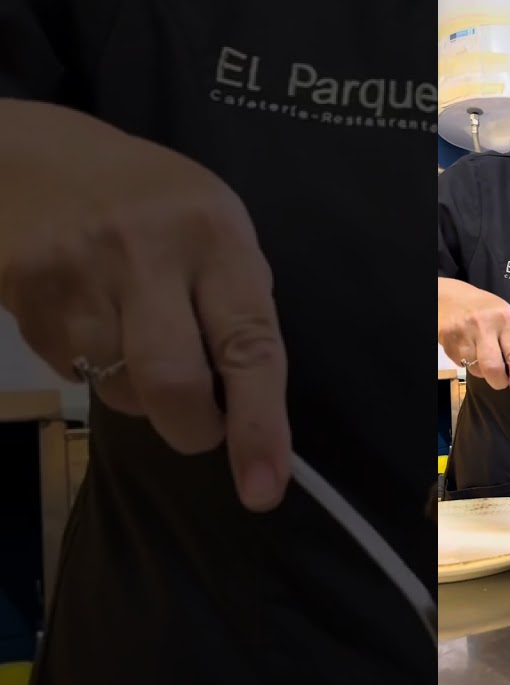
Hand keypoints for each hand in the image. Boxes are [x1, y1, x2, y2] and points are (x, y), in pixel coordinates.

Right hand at [0, 108, 289, 510]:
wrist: (32, 154)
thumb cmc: (152, 199)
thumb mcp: (218, 226)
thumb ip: (238, 305)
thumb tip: (250, 404)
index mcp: (216, 236)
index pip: (249, 346)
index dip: (260, 426)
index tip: (264, 487)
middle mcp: (148, 254)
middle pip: (173, 386)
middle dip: (194, 429)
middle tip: (200, 423)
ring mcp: (79, 276)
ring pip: (121, 394)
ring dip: (141, 393)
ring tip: (136, 331)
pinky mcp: (27, 297)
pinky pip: (74, 374)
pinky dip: (95, 368)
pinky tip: (93, 315)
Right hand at [437, 279, 509, 406]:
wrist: (450, 296)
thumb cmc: (485, 310)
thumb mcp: (506, 317)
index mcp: (505, 320)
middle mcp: (484, 326)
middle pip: (492, 368)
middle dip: (499, 381)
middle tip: (501, 380)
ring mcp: (463, 333)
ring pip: (476, 370)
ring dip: (481, 369)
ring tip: (480, 350)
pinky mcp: (447, 340)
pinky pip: (461, 364)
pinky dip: (467, 362)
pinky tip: (467, 346)